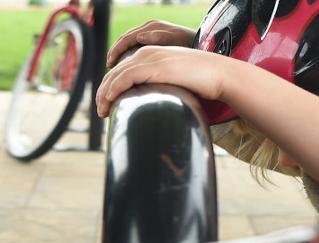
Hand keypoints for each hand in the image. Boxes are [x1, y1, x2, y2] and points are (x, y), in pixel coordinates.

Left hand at [96, 45, 232, 117]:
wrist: (218, 73)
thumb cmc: (201, 82)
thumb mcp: (174, 82)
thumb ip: (160, 87)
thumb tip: (154, 106)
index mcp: (150, 55)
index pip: (122, 70)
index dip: (110, 88)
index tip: (107, 106)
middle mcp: (146, 53)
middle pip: (114, 73)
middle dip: (103, 93)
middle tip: (101, 111)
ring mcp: (148, 59)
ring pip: (115, 76)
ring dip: (104, 95)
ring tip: (102, 112)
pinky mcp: (152, 67)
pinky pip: (124, 78)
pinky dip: (113, 90)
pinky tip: (109, 102)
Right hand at [106, 19, 196, 67]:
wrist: (204, 45)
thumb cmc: (191, 45)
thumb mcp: (175, 41)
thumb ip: (159, 38)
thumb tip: (140, 36)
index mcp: (151, 28)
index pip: (126, 38)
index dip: (116, 52)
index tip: (110, 65)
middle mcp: (150, 27)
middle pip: (124, 40)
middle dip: (114, 54)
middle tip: (108, 69)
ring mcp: (151, 32)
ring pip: (128, 44)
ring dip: (120, 55)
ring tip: (114, 69)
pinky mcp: (154, 39)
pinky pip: (135, 46)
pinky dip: (128, 55)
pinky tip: (127, 67)